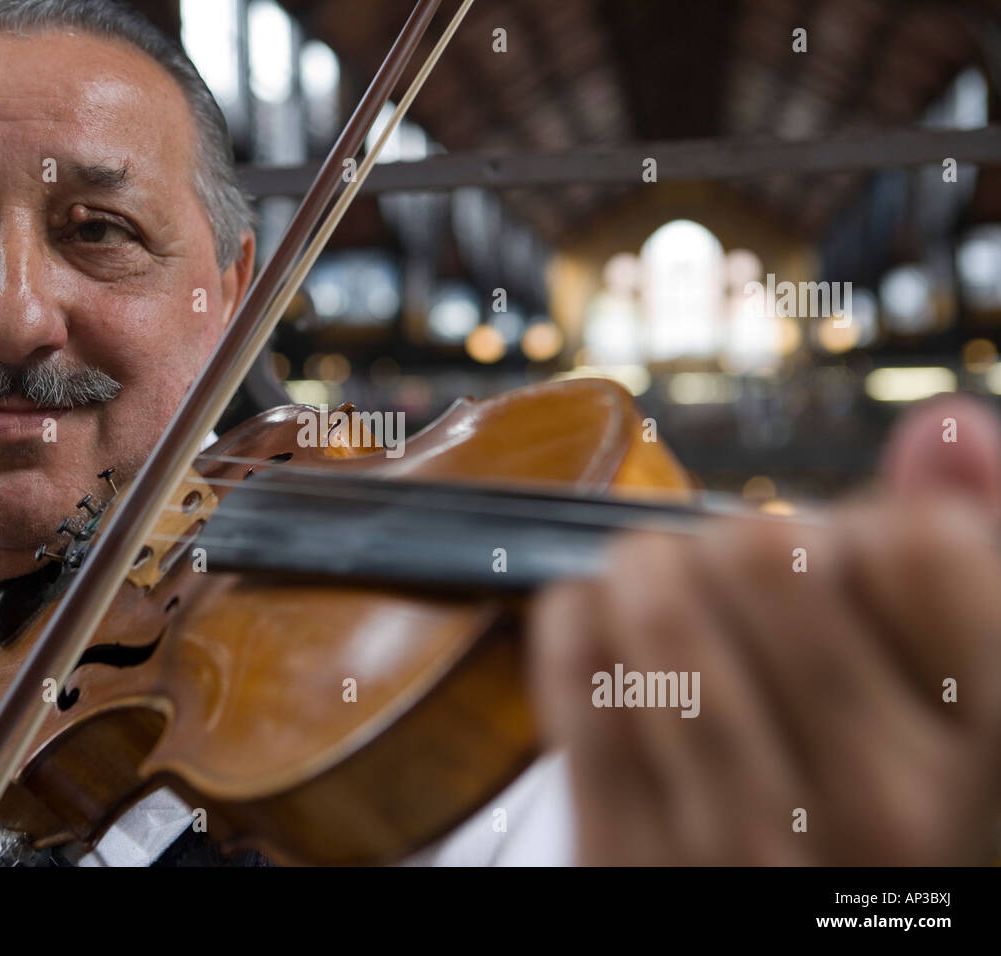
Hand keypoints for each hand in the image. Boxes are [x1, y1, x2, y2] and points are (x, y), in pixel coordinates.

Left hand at [528, 397, 1000, 863]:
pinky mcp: (628, 865)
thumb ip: (980, 574)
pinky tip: (608, 629)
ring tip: (672, 589)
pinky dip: (579, 619)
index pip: (915, 543)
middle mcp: (878, 811)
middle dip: (751, 539)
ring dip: (652, 568)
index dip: (876, 527)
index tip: (857, 568)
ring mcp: (741, 846)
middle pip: (763, 554)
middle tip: (755, 579)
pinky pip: (573, 676)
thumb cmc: (908, 836)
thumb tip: (943, 431)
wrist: (812, 949)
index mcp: (994, 760)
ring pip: (656, 604)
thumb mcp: (990, 713)